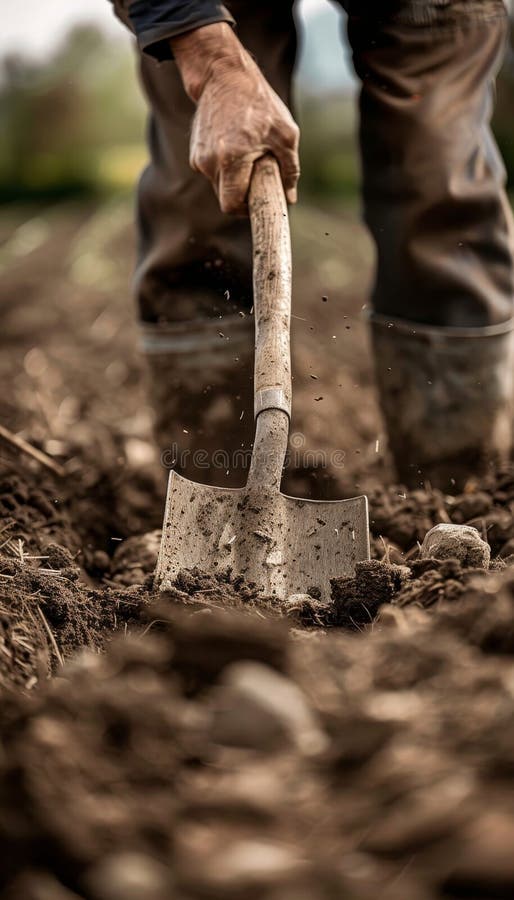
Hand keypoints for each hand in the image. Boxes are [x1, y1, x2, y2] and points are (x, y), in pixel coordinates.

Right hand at [172, 23, 299, 214]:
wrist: (223, 75)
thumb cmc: (259, 103)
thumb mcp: (285, 133)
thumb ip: (290, 169)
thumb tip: (290, 199)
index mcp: (231, 159)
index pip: (231, 204)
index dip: (246, 210)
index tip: (258, 201)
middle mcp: (209, 162)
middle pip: (226, 197)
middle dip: (242, 194)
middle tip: (259, 177)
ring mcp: (198, 157)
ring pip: (219, 185)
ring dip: (235, 179)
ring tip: (249, 155)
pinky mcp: (195, 152)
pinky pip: (213, 172)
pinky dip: (226, 168)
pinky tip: (236, 146)